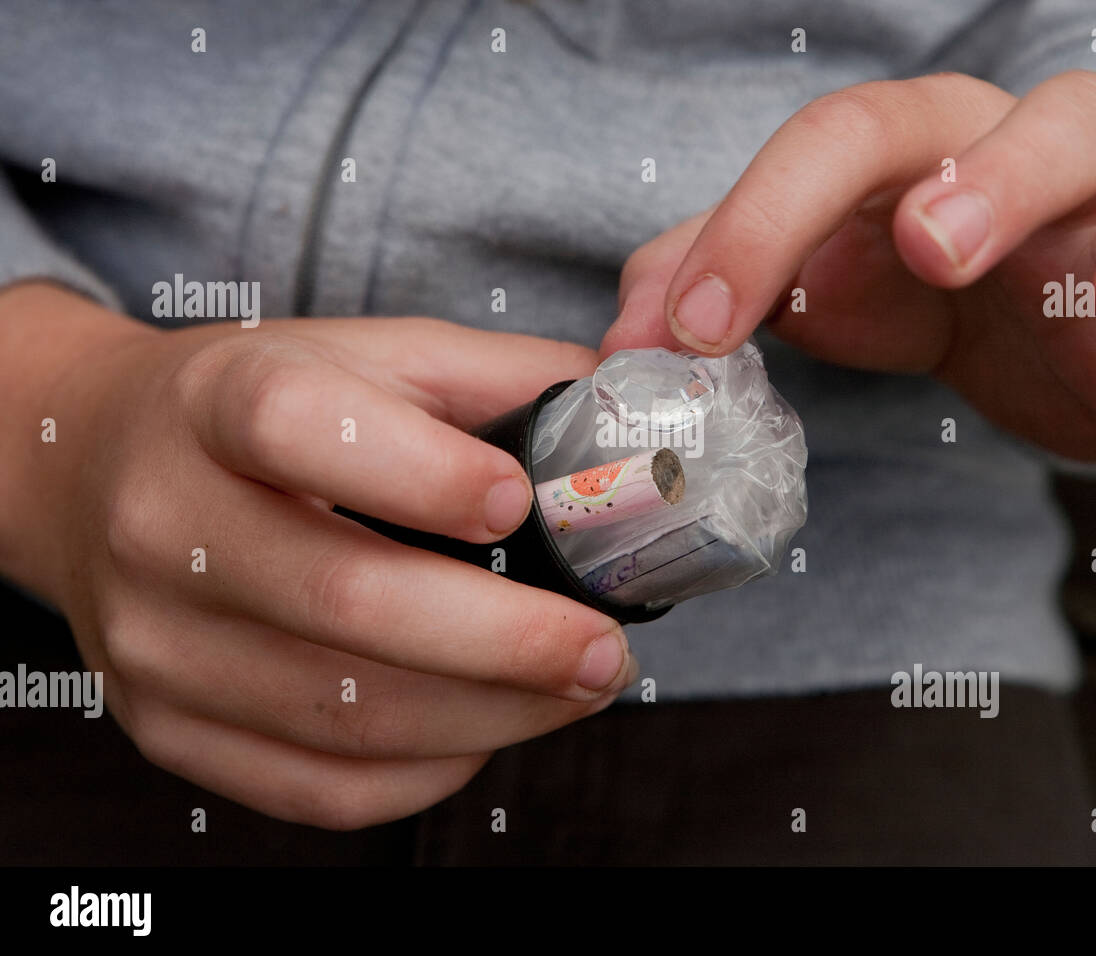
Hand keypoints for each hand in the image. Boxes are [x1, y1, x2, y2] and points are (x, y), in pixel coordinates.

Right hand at [6, 284, 634, 828]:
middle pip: (341, 598)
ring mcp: (157, 640)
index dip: (421, 473)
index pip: (297, 427)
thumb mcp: (365, 354)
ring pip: (347, 715)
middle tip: (603, 649)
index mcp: (215, 402)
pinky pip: (319, 787)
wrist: (99, 471)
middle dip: (505, 639)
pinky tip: (487, 728)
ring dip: (492, 715)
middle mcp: (166, 523)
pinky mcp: (167, 726)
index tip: (520, 501)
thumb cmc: (258, 411)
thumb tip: (623, 431)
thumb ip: (495, 380)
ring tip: (575, 689)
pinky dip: (428, 772)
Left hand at [603, 70, 1095, 505]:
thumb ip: (705, 277)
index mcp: (928, 147)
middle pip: (1056, 125)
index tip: (699, 327)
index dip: (766, 219)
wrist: (1001, 321)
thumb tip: (619, 336)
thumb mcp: (794, 265)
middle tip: (931, 243)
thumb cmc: (892, 274)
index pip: (851, 140)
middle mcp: (1045, 178)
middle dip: (997, 179)